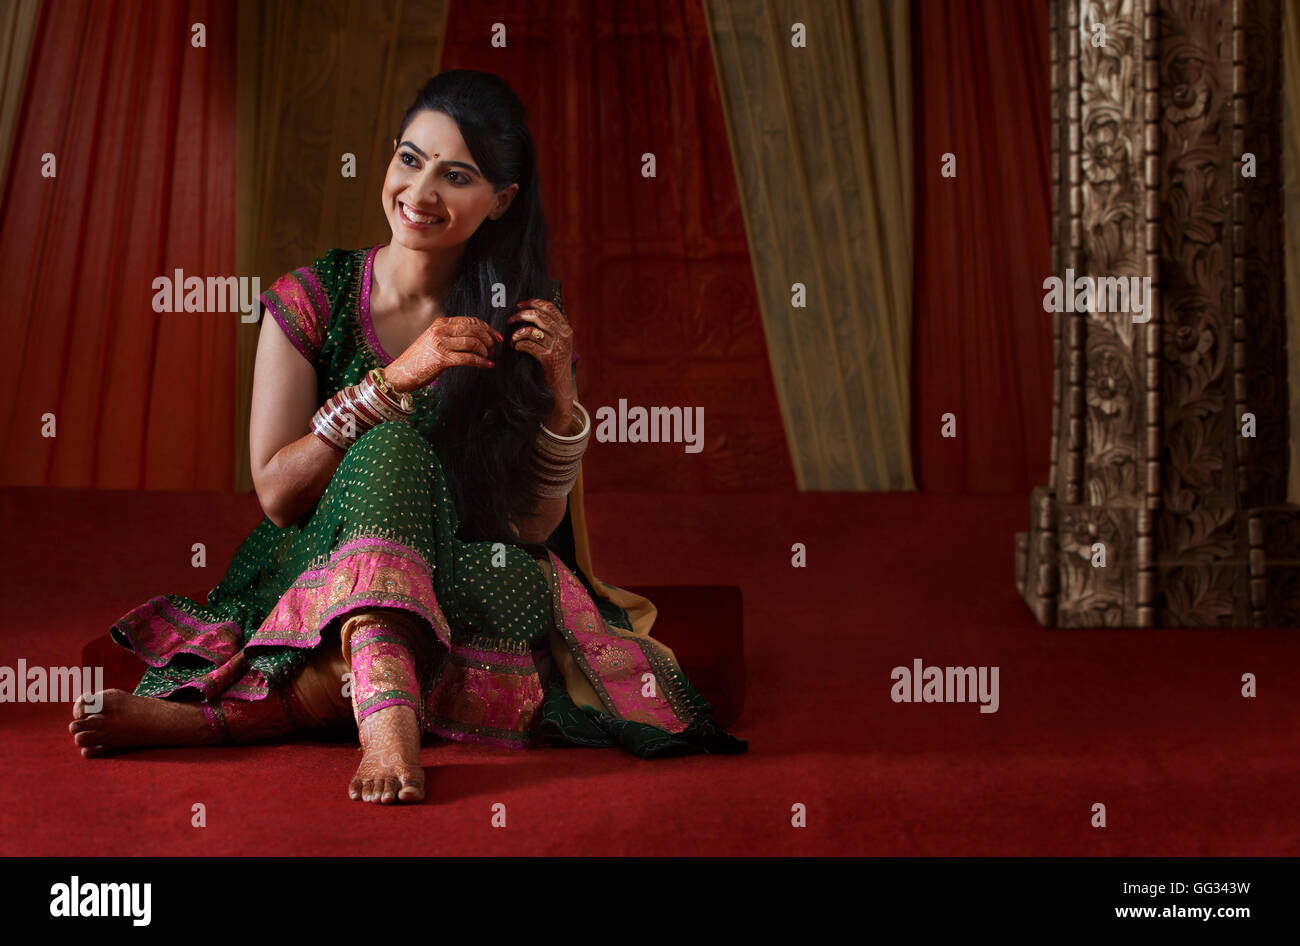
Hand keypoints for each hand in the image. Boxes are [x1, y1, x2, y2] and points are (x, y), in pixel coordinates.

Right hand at [384, 316, 500, 391]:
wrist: (400, 373)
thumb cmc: (419, 360)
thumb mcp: (434, 340)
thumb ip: (451, 335)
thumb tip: (477, 337)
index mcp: (440, 324)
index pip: (470, 321)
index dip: (487, 328)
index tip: (496, 337)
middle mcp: (440, 331)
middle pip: (474, 330)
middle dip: (488, 339)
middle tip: (492, 349)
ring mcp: (440, 344)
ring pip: (473, 343)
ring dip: (485, 352)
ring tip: (488, 358)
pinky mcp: (442, 359)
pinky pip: (468, 358)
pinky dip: (481, 362)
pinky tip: (487, 365)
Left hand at [507, 298, 574, 425]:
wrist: (560, 388)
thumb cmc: (555, 364)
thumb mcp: (559, 343)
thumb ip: (551, 329)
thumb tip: (531, 311)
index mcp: (566, 329)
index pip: (550, 307)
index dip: (533, 303)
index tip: (519, 305)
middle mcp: (564, 336)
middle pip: (539, 316)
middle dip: (521, 316)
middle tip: (510, 320)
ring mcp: (557, 347)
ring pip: (532, 331)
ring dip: (517, 333)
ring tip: (512, 339)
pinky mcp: (548, 358)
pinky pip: (528, 345)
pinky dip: (519, 345)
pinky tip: (516, 348)